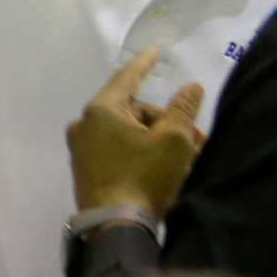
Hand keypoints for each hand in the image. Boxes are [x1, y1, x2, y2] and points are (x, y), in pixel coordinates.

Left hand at [66, 48, 205, 216]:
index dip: (144, 64)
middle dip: (166, 122)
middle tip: (196, 139)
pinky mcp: (85, 170)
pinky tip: (165, 168)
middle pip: (133, 111)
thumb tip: (190, 88)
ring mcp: (80, 149)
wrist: (114, 227)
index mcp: (100, 110)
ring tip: (188, 158)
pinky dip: (141, 152)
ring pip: (128, 133)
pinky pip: (117, 150)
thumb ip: (182, 110)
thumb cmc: (144, 177)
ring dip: (158, 140)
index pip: (127, 78)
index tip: (155, 50)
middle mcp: (83, 125)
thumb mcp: (173, 141)